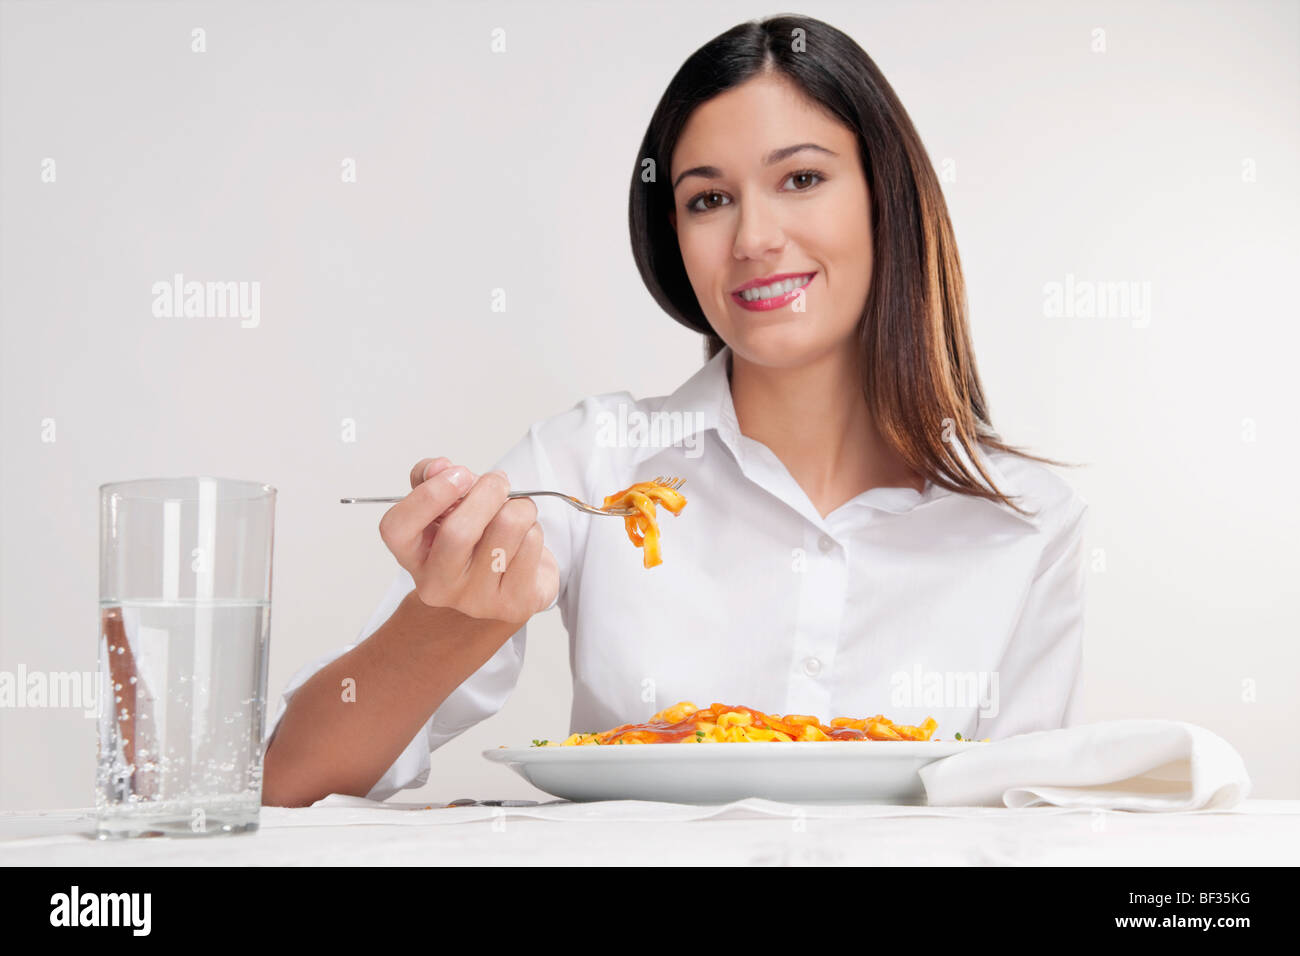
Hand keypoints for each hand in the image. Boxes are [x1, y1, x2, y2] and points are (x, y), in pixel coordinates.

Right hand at [378, 457, 558, 625]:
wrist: (510, 580)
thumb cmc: (476, 536)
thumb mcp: (446, 502)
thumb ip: (433, 476)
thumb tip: (440, 466)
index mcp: (413, 557)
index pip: (397, 528)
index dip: (428, 495)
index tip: (459, 474)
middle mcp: (438, 585)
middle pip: (458, 532)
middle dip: (487, 493)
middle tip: (498, 481)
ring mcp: (477, 599)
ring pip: (506, 529)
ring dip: (519, 506)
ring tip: (517, 510)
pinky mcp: (515, 603)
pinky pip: (531, 544)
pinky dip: (534, 528)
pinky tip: (526, 538)